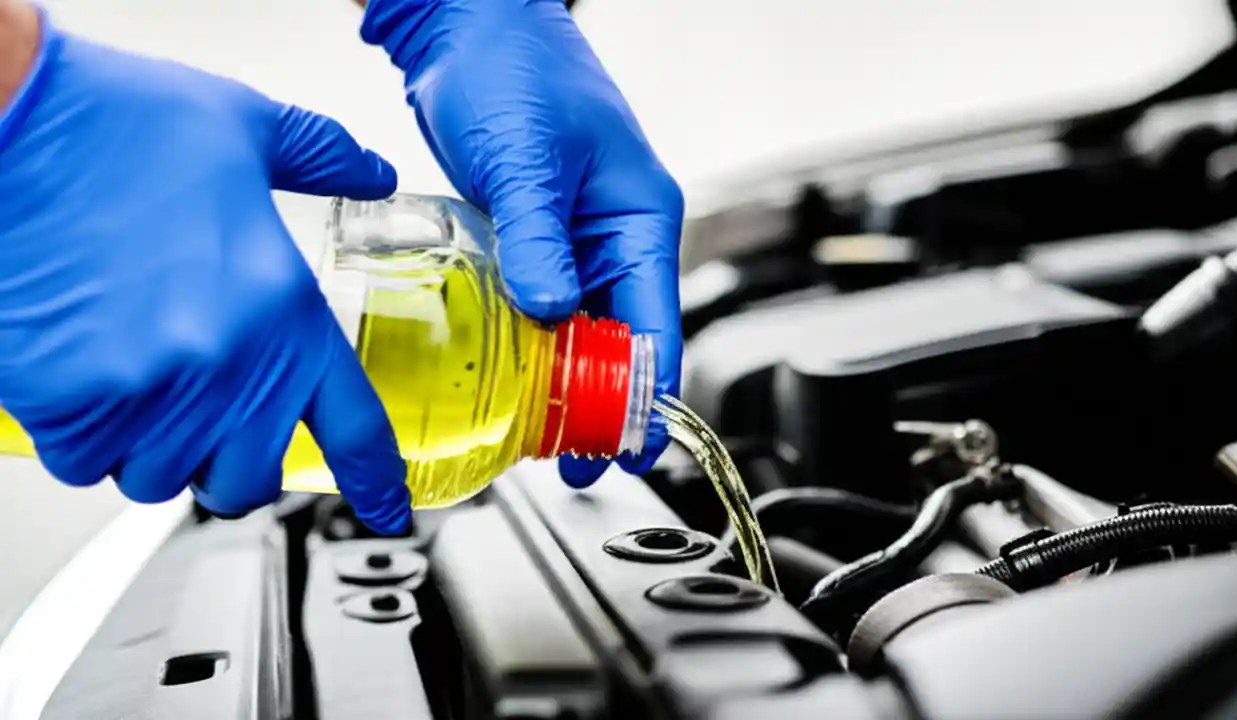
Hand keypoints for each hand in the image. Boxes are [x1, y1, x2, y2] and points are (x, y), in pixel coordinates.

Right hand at [0, 12, 411, 533]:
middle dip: (235, 463)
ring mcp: (146, 394)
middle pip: (248, 479)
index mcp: (285, 308)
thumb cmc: (112, 121)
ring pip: (162, 479)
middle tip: (216, 422)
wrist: (2, 116)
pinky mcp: (68, 405)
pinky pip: (88, 466)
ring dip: (157, 448)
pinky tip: (87, 382)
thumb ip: (323, 158)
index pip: (353, 426)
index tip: (387, 510)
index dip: (377, 482)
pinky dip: (90, 439)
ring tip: (142, 383)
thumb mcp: (246, 126)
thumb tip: (372, 173)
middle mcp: (226, 366)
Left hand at [362, 0, 683, 485]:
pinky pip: (543, 308)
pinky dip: (530, 344)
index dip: (644, 396)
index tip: (626, 449)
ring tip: (534, 435)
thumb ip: (538, 242)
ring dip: (561, 381)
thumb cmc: (515, 70)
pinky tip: (506, 378)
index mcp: (641, 219)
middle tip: (571, 461)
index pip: (656, 325)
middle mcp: (616, 238)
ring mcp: (576, 242)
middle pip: (622, 341)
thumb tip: (549, 313)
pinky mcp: (536, 240)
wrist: (468, 28)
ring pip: (581, 331)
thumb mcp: (526, 162)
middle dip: (599, 404)